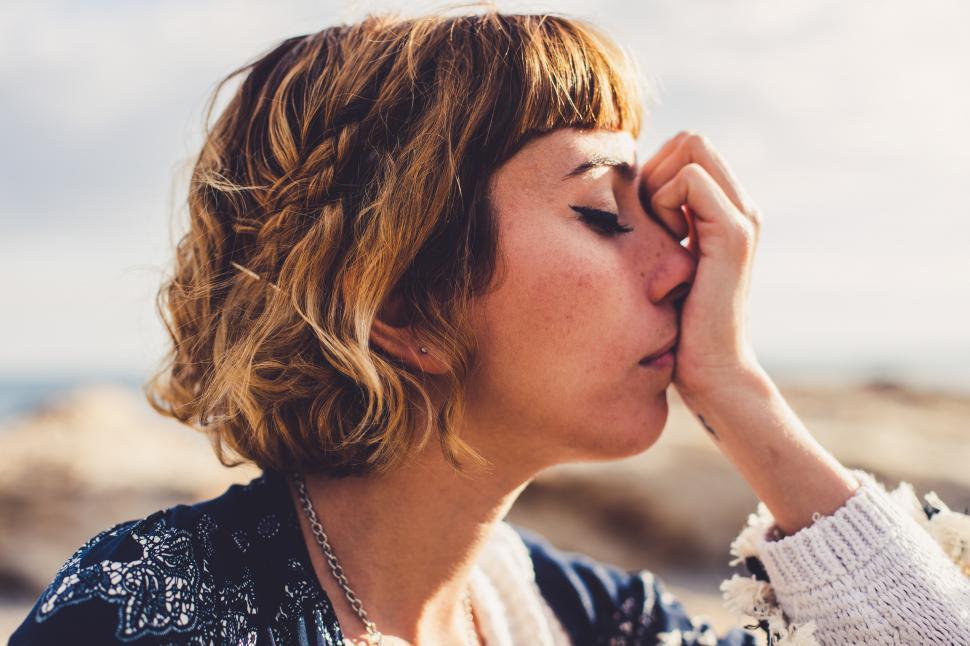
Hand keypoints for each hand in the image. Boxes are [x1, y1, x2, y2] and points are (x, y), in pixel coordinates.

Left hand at [638, 131, 764, 399]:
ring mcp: (741, 216)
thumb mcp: (662, 262)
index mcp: (725, 210)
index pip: (685, 148)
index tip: (647, 221)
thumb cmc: (676, 325)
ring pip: (691, 149)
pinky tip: (668, 243)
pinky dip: (665, 204)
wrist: (711, 371)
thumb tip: (623, 189)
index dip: (655, 172)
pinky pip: (689, 180)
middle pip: (689, 140)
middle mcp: (740, 206)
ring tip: (663, 236)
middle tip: (652, 225)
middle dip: (656, 173)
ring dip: (660, 187)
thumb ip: (658, 223)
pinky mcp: (733, 232)